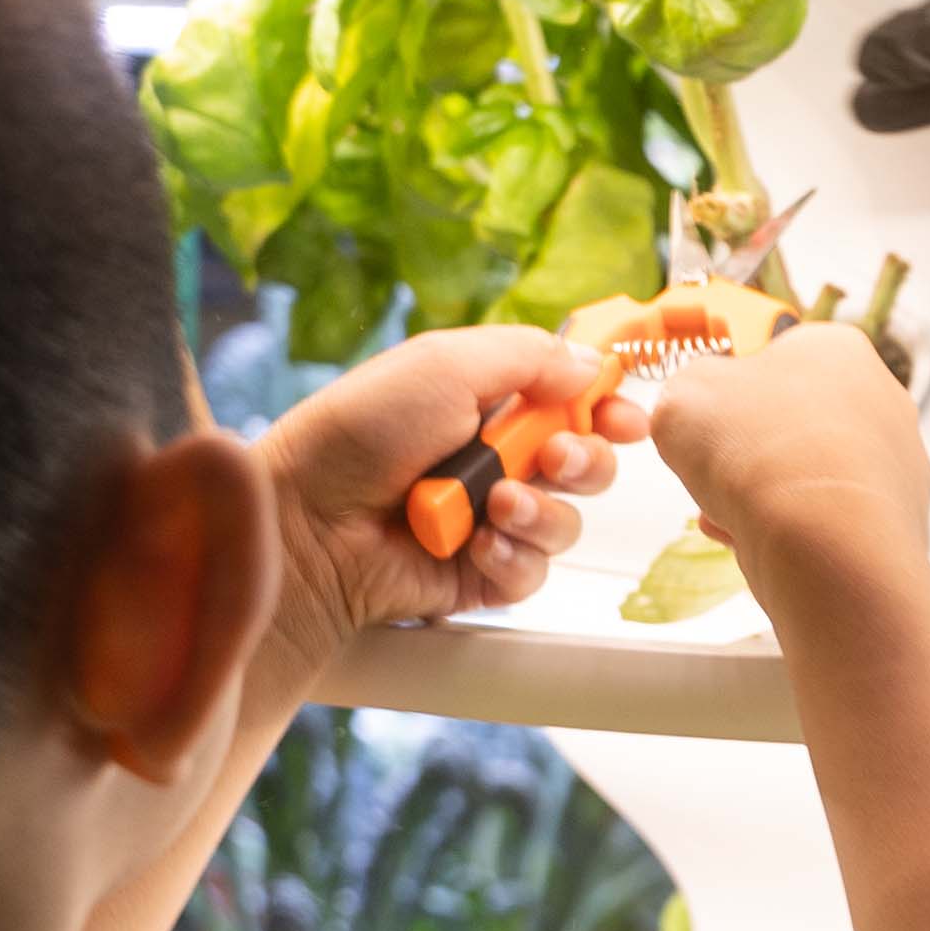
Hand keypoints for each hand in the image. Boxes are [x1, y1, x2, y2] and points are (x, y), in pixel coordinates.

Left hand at [255, 326, 615, 684]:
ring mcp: (489, 520)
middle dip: (584, 459)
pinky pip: (533, 570)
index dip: (606, 406)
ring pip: (566, 520)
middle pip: (586, 461)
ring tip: (494, 507)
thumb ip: (529, 357)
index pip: (572, 400)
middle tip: (555, 457)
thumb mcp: (444, 365)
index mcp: (487, 401)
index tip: (621, 413)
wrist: (308, 522)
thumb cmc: (358, 435)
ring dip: (541, 511)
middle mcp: (494, 460)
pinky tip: (477, 546)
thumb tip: (593, 365)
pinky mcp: (481, 573)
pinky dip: (513, 556)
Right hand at [634, 323, 929, 563]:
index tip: (706, 414)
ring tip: (726, 512)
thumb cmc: (756, 452)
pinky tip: (757, 545)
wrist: (826, 546)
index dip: (731, 388)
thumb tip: (696, 412)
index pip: (776, 355)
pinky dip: (788, 535)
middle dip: (741, 452)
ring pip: (803, 479)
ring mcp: (895, 466)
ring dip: (755, 498)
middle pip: (788, 423)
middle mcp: (881, 401)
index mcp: (838, 349)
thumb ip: (688, 392)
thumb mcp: (685, 395)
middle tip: (710, 469)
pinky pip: (825, 524)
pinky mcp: (894, 525)